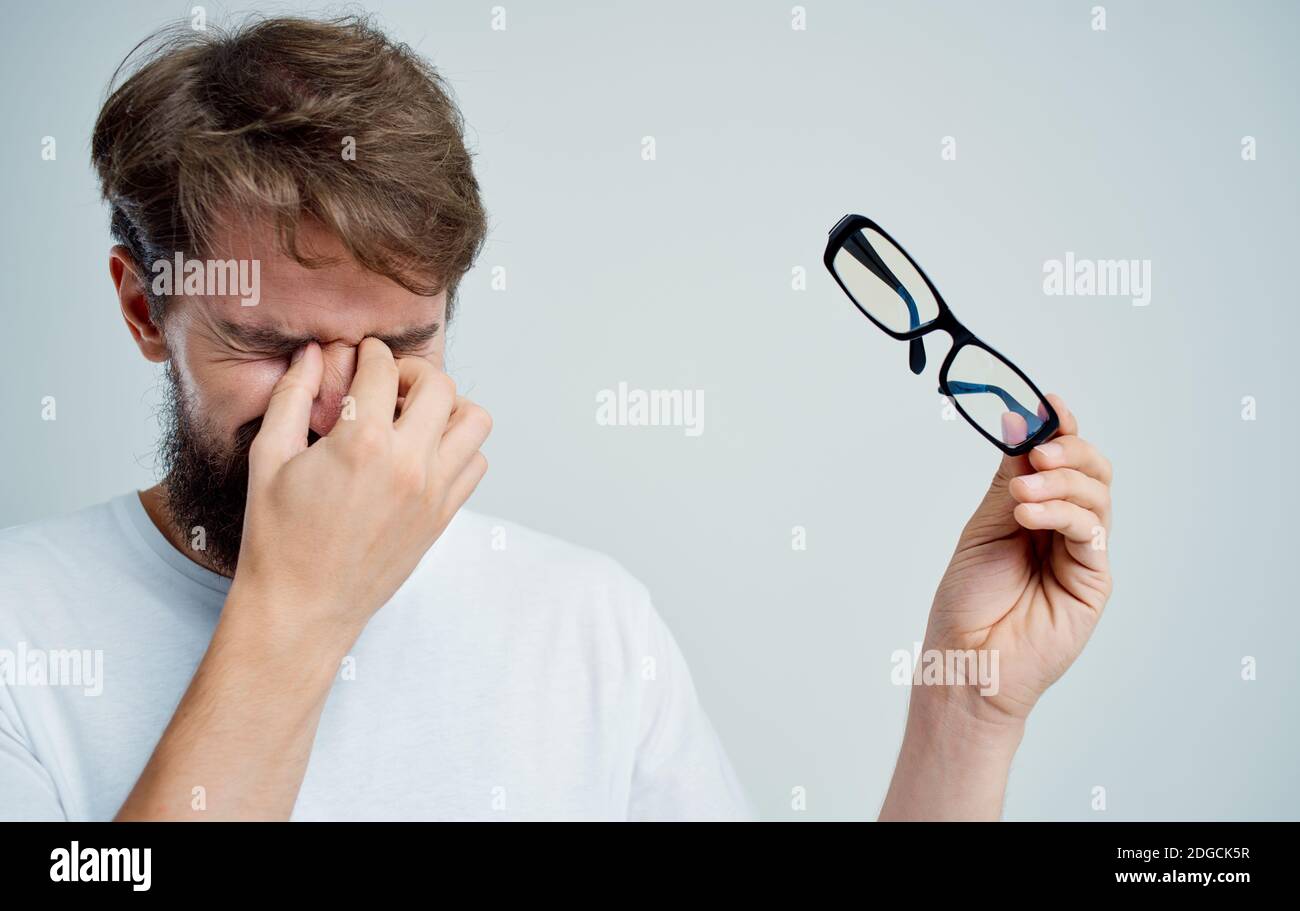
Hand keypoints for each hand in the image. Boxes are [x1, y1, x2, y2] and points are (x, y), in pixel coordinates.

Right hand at [231, 337, 490, 641]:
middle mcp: (408, 464)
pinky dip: (459, 447)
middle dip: (413, 372)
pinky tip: (424, 452)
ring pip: (474, 421)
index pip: (384, 369)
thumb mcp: (269, 459)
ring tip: (414, 416)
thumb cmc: (278, 539)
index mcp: (361, 444)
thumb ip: (292, 397)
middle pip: (440, 385)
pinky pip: (476, 464)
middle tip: (388, 384)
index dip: (371, 352)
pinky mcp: (443, 517)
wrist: (302, 609)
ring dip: (448, 407)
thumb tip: (311, 354)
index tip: (364, 355)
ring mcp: (433, 492)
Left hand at [924, 393, 1112, 726]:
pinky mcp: (1093, 580)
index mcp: (1036, 511)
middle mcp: (1065, 529)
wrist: (966, 661)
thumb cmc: (968, 603)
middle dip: (1068, 450)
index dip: (1060, 427)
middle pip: (1091, 470)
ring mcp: (1082, 553)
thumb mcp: (983, 527)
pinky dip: (1064, 513)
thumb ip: (1006, 480)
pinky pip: (1092, 531)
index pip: (1061, 459)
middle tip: (1037, 451)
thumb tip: (1015, 420)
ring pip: (1097, 495)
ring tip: (1023, 494)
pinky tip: (1030, 514)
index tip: (1048, 402)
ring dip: (1062, 482)